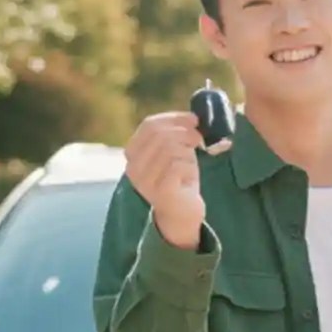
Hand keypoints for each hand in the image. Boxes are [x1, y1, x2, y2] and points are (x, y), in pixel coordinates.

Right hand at [123, 112, 212, 249]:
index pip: (149, 125)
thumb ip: (175, 133)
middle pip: (159, 134)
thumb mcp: (174, 151)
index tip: (193, 119)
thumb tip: (192, 117)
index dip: (173, 118)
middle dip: (184, 131)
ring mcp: (145, 181)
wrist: (181, 214)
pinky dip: (189, 165)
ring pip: (169, 148)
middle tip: (199, 137)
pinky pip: (177, 165)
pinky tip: (189, 175)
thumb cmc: (178, 179)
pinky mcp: (160, 191)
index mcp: (133, 153)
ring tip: (194, 157)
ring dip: (188, 149)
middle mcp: (133, 167)